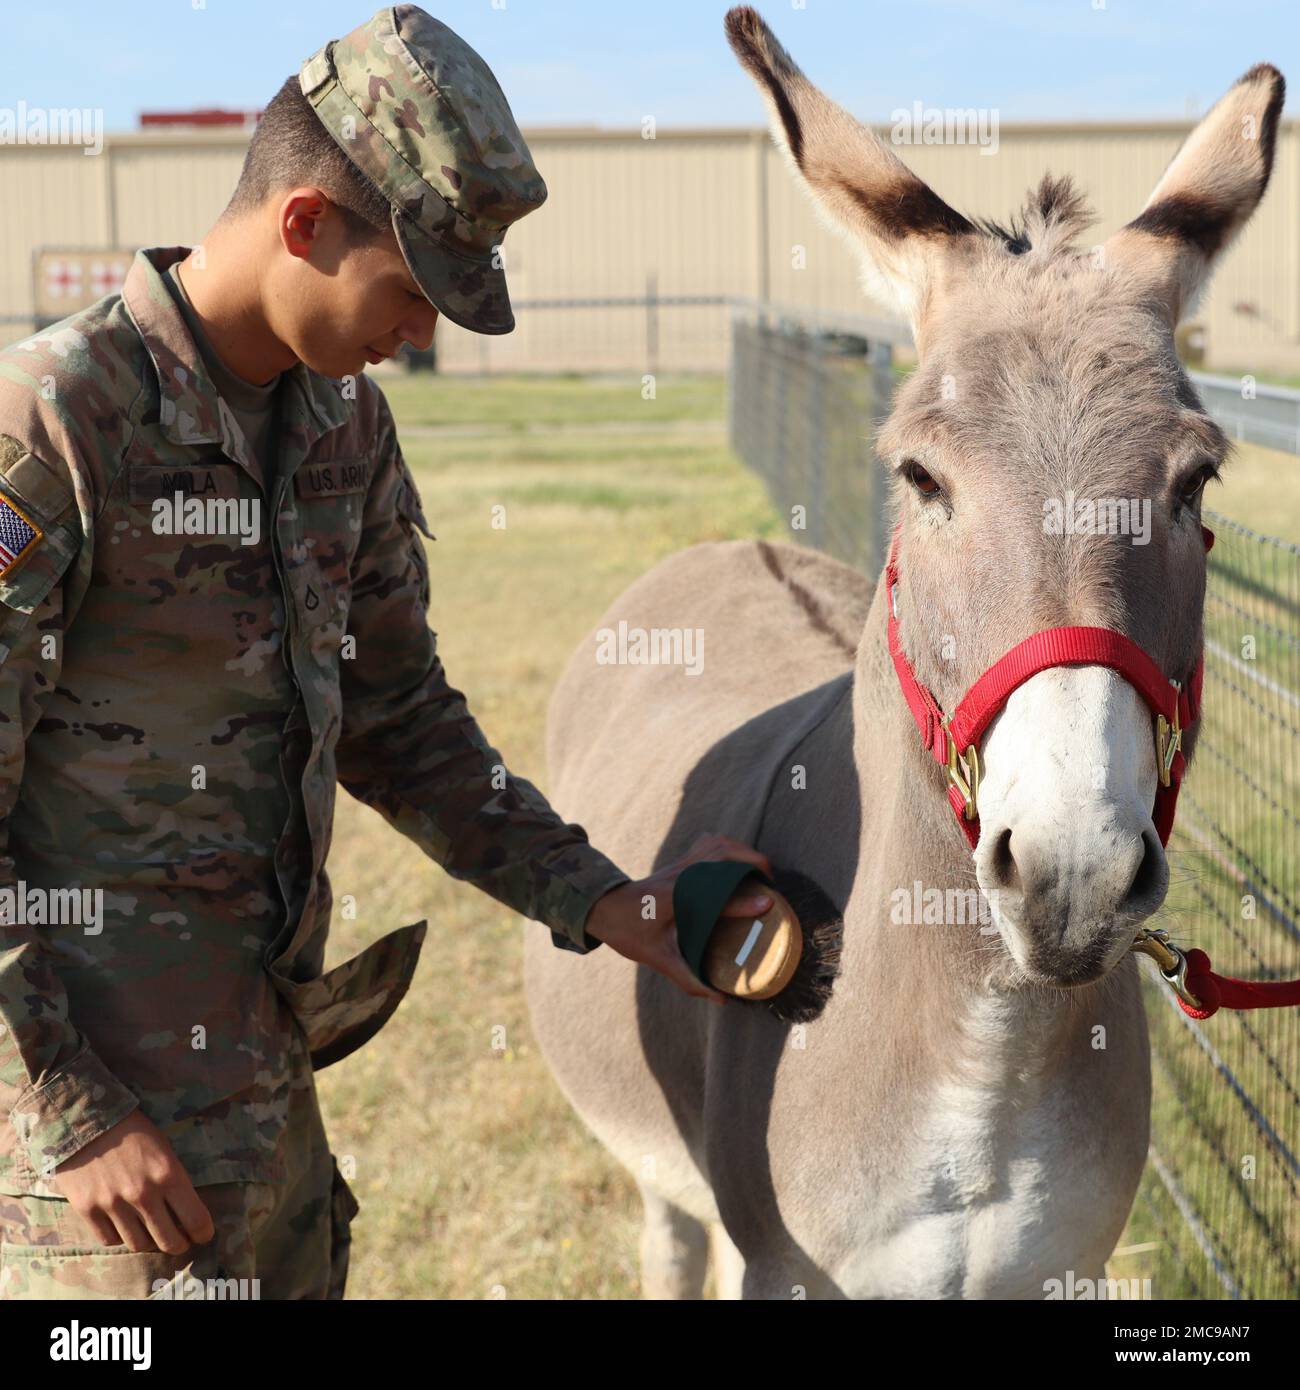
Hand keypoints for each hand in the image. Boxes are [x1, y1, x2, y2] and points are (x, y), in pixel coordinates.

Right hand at [52, 1108, 214, 1253]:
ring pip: (139, 1244)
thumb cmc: (130, 1129)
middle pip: (168, 1240)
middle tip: (181, 1242)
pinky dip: (120, 1237)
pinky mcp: (87, 1209)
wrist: (83, 1117)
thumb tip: (184, 1208)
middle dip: (179, 1244)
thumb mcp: (162, 1147)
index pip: (195, 1218)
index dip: (203, 1232)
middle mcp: (143, 1193)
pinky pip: (110, 1240)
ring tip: (153, 1235)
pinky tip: (125, 1227)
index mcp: (168, 1173)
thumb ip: (172, 1178)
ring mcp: (113, 1204)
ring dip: (149, 1242)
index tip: (204, 1234)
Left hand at [583, 832, 774, 1003]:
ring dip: (743, 851)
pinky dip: (729, 846)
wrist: (604, 906)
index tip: (768, 904)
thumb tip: (721, 1000)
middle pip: (722, 855)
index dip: (745, 902)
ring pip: (718, 844)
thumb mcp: (658, 959)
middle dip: (752, 862)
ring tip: (761, 869)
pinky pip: (709, 843)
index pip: (717, 897)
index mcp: (675, 899)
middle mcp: (680, 876)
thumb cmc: (629, 932)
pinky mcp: (680, 861)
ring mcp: (680, 864)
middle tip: (772, 881)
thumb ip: (690, 979)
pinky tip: (738, 859)